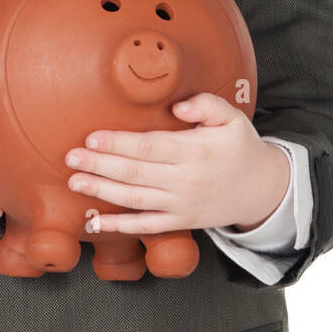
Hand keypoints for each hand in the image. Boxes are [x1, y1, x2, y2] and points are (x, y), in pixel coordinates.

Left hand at [64, 93, 290, 234]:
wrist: (261, 189)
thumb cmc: (241, 146)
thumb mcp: (232, 117)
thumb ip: (206, 104)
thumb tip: (177, 106)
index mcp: (196, 151)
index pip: (150, 147)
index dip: (119, 143)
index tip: (92, 136)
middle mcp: (186, 180)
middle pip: (135, 173)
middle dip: (100, 165)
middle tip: (71, 157)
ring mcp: (181, 204)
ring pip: (135, 200)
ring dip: (101, 192)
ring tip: (74, 182)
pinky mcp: (180, 222)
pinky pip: (146, 227)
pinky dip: (120, 226)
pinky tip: (96, 222)